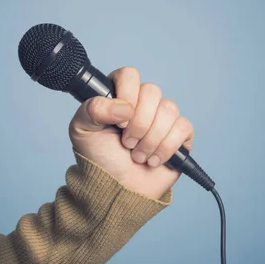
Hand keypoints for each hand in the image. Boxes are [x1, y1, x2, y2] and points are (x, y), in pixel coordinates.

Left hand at [69, 67, 193, 199]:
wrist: (117, 188)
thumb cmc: (99, 159)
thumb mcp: (81, 131)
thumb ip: (92, 109)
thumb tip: (124, 107)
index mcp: (119, 95)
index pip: (130, 75)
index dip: (127, 96)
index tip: (119, 122)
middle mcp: (142, 102)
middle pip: (153, 92)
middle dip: (138, 124)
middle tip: (126, 143)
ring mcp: (163, 118)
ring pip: (169, 110)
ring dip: (151, 139)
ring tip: (138, 156)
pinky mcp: (180, 135)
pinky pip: (182, 128)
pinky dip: (166, 147)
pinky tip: (154, 159)